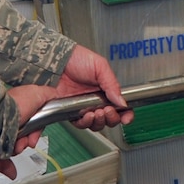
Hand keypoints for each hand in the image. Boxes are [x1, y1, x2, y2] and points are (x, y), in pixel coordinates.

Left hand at [0, 46, 129, 176]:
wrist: (56, 60)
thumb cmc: (77, 58)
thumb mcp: (100, 66)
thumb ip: (112, 84)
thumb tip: (122, 101)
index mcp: (106, 90)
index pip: (120, 106)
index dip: (125, 114)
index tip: (126, 117)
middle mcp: (96, 100)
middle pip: (109, 119)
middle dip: (112, 118)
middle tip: (109, 111)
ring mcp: (83, 107)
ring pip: (96, 124)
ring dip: (99, 122)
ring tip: (97, 112)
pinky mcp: (70, 111)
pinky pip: (80, 124)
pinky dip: (85, 123)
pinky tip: (87, 115)